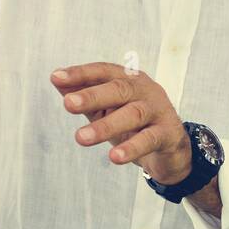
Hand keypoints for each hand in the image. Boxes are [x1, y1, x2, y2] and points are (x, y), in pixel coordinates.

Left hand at [50, 63, 190, 184]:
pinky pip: (149, 139)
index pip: (104, 71)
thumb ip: (85, 94)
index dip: (81, 73)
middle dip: (92, 95)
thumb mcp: (107, 108)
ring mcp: (159, 110)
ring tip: (81, 138)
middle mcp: (145, 90)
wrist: (171, 150)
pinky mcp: (169, 134)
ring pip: (133, 114)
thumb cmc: (135, 124)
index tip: (56, 77)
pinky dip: (131, 147)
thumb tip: (57, 79)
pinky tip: (114, 156)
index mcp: (128, 80)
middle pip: (119, 89)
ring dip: (106, 126)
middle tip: (68, 104)